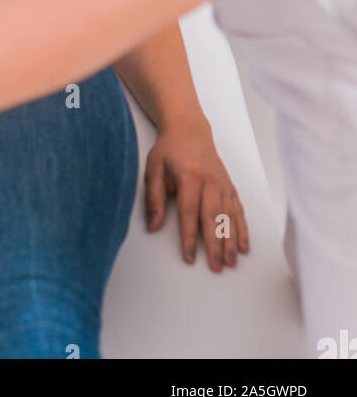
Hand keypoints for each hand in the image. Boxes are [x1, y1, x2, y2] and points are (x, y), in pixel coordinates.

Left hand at [145, 118, 249, 270]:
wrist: (189, 129)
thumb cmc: (169, 150)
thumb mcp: (153, 168)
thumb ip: (153, 197)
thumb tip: (152, 226)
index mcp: (189, 176)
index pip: (189, 211)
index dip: (189, 236)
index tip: (189, 257)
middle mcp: (210, 181)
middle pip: (213, 217)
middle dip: (215, 245)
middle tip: (216, 267)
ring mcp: (222, 184)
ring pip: (229, 216)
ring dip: (231, 241)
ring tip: (231, 263)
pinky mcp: (230, 186)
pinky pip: (238, 210)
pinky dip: (242, 229)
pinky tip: (243, 246)